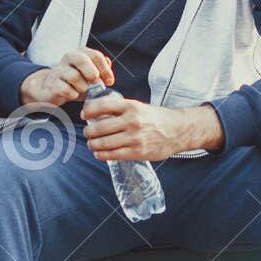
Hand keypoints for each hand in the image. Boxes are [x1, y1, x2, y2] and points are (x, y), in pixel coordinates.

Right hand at [19, 48, 113, 107]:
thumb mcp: (90, 74)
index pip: (96, 55)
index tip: (110, 82)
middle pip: (82, 59)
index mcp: (80, 53)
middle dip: (92, 72)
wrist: (51, 89)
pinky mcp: (52, 84)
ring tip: (82, 90)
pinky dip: (73, 94)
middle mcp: (68, 58)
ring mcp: (59, 70)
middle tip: (95, 82)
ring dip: (83, 87)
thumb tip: (108, 62)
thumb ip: (101, 68)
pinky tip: (73, 94)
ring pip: (74, 76)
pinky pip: (66, 89)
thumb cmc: (75, 82)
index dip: (105, 69)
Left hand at [81, 97, 224, 160]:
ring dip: (93, 145)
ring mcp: (134, 138)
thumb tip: (96, 112)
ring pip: (103, 143)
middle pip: (98, 128)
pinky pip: (112, 155)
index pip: (101, 106)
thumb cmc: (155, 118)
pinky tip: (99, 153)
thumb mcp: (138, 106)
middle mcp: (131, 121)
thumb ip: (119, 109)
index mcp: (130, 106)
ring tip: (92, 144)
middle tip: (87, 134)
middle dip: (88, 132)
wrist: (177, 130)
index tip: (84, 115)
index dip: (88, 111)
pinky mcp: (137, 152)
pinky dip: (101, 154)